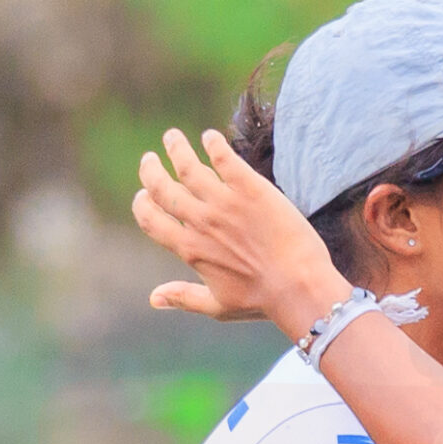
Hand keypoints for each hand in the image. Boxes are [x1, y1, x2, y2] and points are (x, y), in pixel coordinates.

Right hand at [133, 128, 350, 336]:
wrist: (300, 286)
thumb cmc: (263, 301)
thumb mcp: (218, 306)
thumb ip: (184, 297)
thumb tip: (153, 299)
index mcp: (190, 249)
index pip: (151, 220)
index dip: (142, 204)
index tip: (143, 195)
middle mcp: (201, 222)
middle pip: (162, 188)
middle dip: (150, 170)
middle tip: (150, 159)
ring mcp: (225, 203)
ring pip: (188, 167)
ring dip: (176, 148)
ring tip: (173, 137)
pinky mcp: (251, 188)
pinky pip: (224, 158)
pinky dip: (213, 144)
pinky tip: (211, 137)